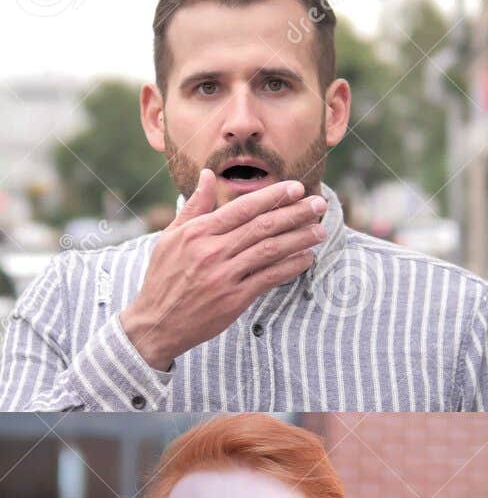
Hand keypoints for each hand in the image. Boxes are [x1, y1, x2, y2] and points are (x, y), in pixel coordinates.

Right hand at [121, 170, 327, 371]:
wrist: (157, 322)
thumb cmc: (164, 276)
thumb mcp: (171, 237)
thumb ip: (194, 206)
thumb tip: (207, 175)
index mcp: (197, 232)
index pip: (243, 208)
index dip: (273, 196)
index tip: (296, 187)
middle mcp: (212, 251)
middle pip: (262, 226)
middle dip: (295, 213)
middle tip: (319, 204)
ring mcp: (225, 275)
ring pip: (270, 250)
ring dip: (299, 239)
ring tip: (320, 230)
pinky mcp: (235, 298)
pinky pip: (270, 277)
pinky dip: (291, 267)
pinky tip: (307, 258)